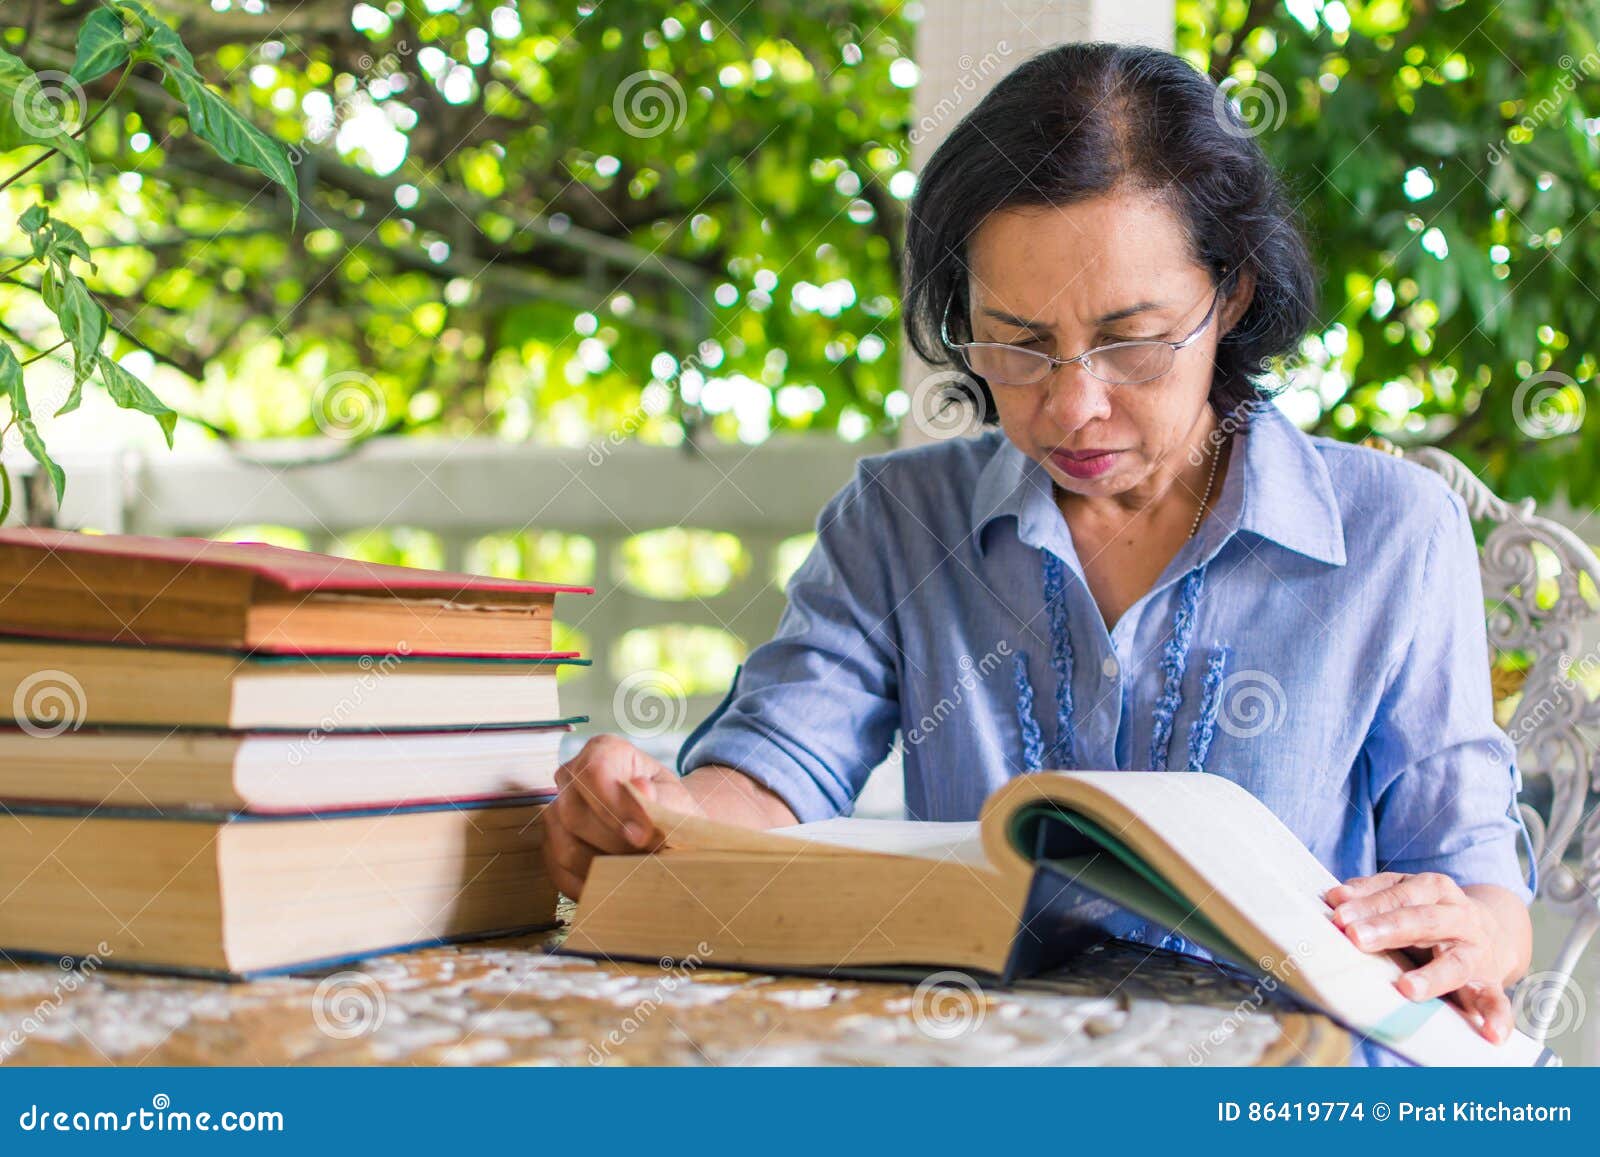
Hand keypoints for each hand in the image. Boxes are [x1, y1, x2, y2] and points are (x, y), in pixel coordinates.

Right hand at [543, 734, 702, 899]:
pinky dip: (593, 884)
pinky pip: (561, 874)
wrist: (662, 828)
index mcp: (602, 752)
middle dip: (615, 844)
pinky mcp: (551, 846)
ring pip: (566, 849)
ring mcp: (555, 812)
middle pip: (575, 815)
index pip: (594, 774)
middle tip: (647, 856)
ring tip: (637, 868)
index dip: (616, 807)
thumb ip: (662, 798)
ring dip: (606, 867)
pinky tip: (619, 881)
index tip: (644, 835)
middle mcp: (571, 776)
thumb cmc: (669, 809)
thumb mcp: (676, 801)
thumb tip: (640, 789)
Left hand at [1325, 872, 1513, 1042]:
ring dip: (1432, 977)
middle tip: (1356, 937)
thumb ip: (1372, 894)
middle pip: (1424, 921)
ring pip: (1456, 963)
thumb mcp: (1406, 893)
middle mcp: (1460, 918)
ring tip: (1406, 988)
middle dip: (1389, 928)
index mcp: (1435, 891)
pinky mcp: (1491, 983)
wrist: (1493, 932)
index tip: (1339, 916)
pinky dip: (1497, 1018)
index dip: (1369, 904)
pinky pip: (1497, 1002)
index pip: (1401, 895)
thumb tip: (1335, 897)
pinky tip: (1491, 1035)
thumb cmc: (1431, 912)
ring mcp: (1477, 952)